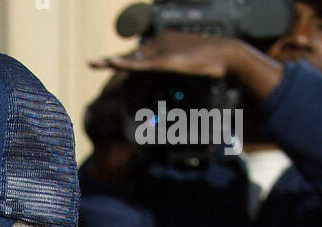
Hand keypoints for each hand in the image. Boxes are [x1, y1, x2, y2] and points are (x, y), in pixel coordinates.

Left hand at [90, 31, 235, 78]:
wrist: (228, 56)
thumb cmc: (214, 65)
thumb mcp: (191, 71)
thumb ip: (178, 78)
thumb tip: (173, 87)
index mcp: (166, 45)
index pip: (139, 55)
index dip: (123, 62)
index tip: (109, 67)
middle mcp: (161, 43)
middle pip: (132, 55)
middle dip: (111, 61)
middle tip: (93, 63)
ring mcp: (163, 50)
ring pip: (132, 57)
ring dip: (112, 61)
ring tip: (94, 63)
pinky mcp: (166, 59)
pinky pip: (142, 63)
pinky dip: (127, 63)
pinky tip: (113, 63)